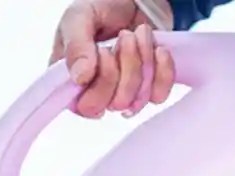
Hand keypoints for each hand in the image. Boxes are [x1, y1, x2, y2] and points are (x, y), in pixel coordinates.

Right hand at [49, 0, 176, 118]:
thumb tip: (80, 77)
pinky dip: (163, 70)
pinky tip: (158, 49)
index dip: (101, 83)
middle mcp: (95, 93)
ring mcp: (123, 93)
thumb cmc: (101, 7)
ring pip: (139, 99)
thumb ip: (75, 46)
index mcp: (71, 81)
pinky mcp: (147, 89)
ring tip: (139, 34)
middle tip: (125, 36)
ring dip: (144, 61)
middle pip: (116, 104)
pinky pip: (159, 96)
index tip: (103, 51)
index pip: (87, 106)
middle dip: (127, 67)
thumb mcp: (80, 17)